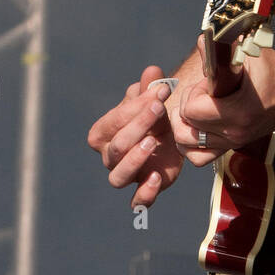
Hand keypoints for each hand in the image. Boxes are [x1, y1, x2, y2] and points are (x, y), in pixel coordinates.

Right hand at [87, 64, 183, 209]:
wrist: (170, 134)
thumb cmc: (152, 115)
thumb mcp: (151, 99)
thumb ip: (150, 87)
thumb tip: (152, 71)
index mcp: (103, 133)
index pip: (113, 122)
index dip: (134, 108)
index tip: (159, 93)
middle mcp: (109, 156)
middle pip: (117, 147)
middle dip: (138, 125)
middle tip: (159, 106)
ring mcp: (126, 175)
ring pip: (118, 177)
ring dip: (134, 160)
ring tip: (152, 142)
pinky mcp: (144, 190)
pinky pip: (137, 202)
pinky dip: (144, 194)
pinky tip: (156, 177)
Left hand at [171, 38, 274, 164]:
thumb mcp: (250, 54)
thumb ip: (222, 49)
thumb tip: (203, 40)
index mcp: (238, 111)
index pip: (192, 111)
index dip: (194, 93)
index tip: (208, 84)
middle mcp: (234, 132)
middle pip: (186, 129)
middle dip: (188, 108)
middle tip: (202, 94)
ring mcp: (234, 142)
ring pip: (189, 146)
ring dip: (187, 127)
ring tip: (196, 110)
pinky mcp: (234, 145)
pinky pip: (200, 156)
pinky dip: (193, 144)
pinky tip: (198, 126)